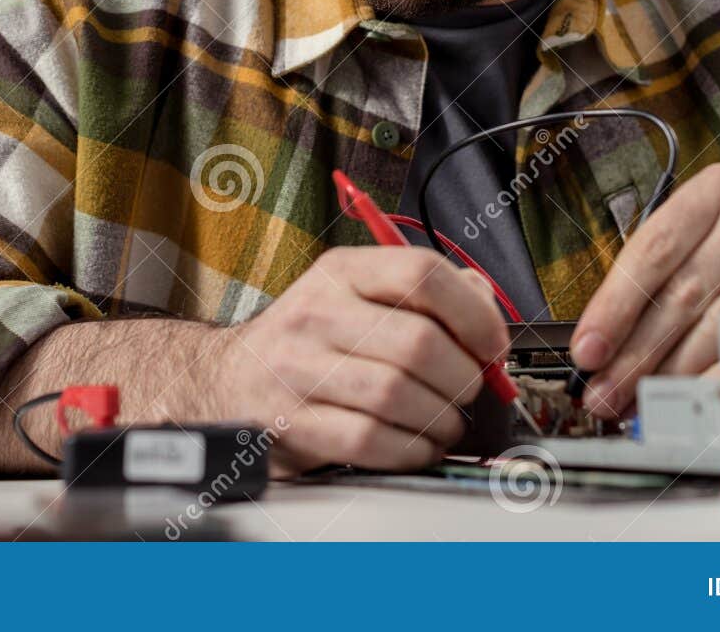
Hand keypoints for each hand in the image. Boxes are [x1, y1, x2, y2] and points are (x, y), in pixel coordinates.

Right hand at [214, 246, 509, 474]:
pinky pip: (371, 441)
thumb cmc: (311, 339)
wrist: (227, 380)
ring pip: (398, 395)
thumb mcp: (357, 294)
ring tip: (445, 420)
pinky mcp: (292, 423)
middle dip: (464, 376)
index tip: (491, 343)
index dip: (474, 312)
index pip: (421, 273)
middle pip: (419, 342)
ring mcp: (298, 369)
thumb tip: (486, 311)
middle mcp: (315, 313)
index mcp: (340, 271)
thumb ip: (424, 293)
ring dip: (441, 417)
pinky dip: (410, 449)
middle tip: (469, 389)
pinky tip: (417, 444)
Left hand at [571, 163, 719, 416]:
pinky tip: (706, 399)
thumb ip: (661, 278)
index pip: (653, 249)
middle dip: (637, 353)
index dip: (614, 305)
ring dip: (678, 373)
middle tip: (606, 394)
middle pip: (684, 292)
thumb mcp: (711, 238)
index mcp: (717, 189)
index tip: (587, 351)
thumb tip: (605, 345)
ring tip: (646, 404)